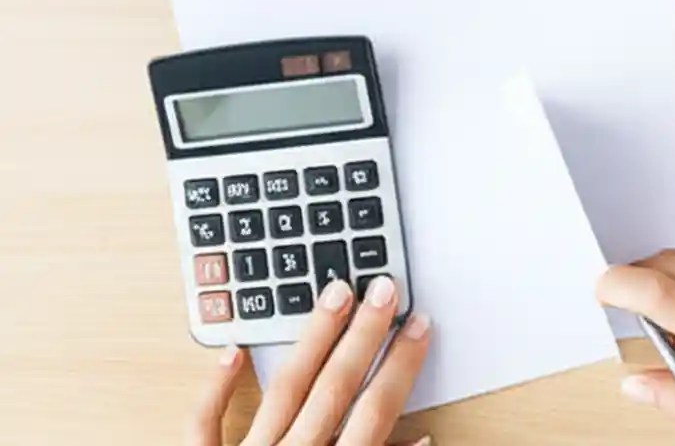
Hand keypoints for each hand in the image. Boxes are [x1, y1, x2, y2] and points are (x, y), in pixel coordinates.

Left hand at [188, 277, 432, 445]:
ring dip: (314, 339)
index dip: (401, 366)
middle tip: (384, 290)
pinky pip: (206, 422)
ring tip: (335, 295)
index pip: (376, 410)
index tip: (418, 327)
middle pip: (336, 387)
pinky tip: (235, 350)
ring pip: (285, 388)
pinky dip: (218, 386)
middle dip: (365, 335)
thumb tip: (421, 439)